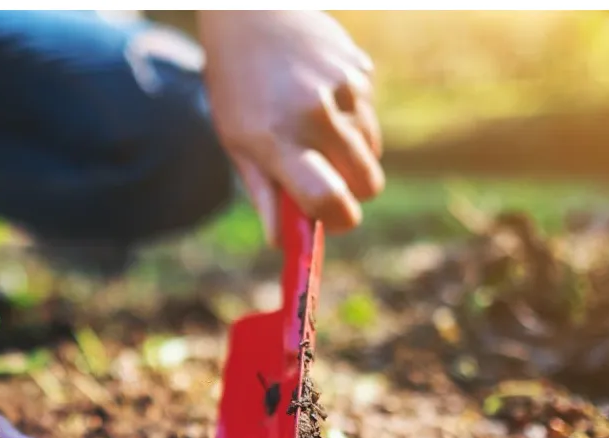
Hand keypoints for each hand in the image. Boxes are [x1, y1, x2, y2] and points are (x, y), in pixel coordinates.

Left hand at [200, 11, 383, 238]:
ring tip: (314, 131)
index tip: (331, 221)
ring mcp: (344, 90)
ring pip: (372, 152)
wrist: (250, 13)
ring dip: (351, 155)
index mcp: (278, 140)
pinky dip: (353, 120)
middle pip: (367, 183)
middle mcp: (315, 115)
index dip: (338, 220)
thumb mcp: (236, 141)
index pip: (327, 199)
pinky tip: (321, 98)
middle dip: (352, 192)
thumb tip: (281, 242)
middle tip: (324, 182)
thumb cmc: (237, 86)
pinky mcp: (361, 71)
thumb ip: (263, 193)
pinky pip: (370, 117)